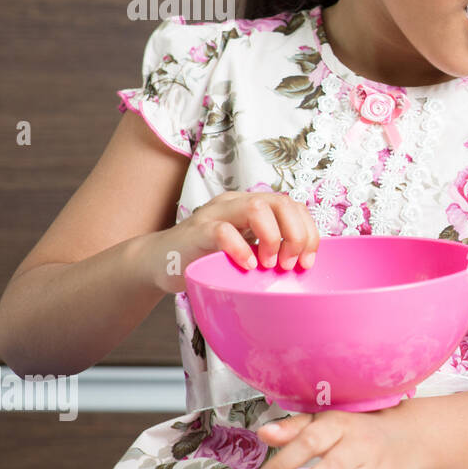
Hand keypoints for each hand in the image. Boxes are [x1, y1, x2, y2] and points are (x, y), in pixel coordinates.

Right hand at [149, 191, 320, 292]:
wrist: (159, 262)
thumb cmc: (207, 259)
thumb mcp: (246, 251)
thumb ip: (270, 251)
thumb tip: (304, 265)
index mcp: (253, 206)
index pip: (294, 206)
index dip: (308, 233)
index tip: (307, 262)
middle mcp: (236, 204)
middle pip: (282, 202)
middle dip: (295, 235)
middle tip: (288, 264)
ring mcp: (215, 214)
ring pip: (256, 208)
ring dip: (272, 239)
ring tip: (267, 264)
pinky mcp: (196, 231)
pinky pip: (223, 231)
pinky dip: (240, 249)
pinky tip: (246, 265)